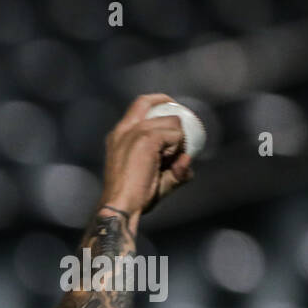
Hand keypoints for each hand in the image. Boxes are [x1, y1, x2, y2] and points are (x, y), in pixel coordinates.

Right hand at [99, 93, 194, 222]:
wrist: (121, 206)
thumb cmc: (132, 197)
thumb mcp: (151, 177)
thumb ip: (174, 168)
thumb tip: (188, 160)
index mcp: (119, 135)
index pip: (141, 103)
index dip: (160, 100)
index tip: (173, 108)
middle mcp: (125, 129)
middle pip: (162, 109)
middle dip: (175, 127)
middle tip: (173, 151)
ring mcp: (137, 131)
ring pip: (173, 122)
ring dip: (177, 142)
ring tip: (166, 162)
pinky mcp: (147, 138)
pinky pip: (176, 135)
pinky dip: (177, 149)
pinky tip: (166, 163)